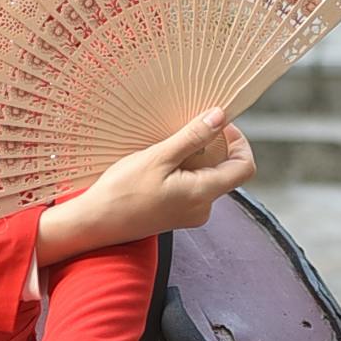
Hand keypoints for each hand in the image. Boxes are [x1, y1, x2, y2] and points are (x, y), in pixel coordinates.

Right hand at [36, 111, 254, 267]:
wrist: (95, 223)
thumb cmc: (122, 192)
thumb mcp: (158, 157)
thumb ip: (193, 137)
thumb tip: (220, 117)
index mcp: (203, 194)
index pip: (245, 167)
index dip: (239, 143)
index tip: (220, 125)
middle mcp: (203, 208)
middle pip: (226, 170)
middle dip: (213, 147)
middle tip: (187, 130)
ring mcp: (191, 213)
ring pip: (208, 177)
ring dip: (196, 158)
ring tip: (168, 148)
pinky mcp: (177, 213)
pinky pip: (193, 187)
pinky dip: (184, 171)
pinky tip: (161, 165)